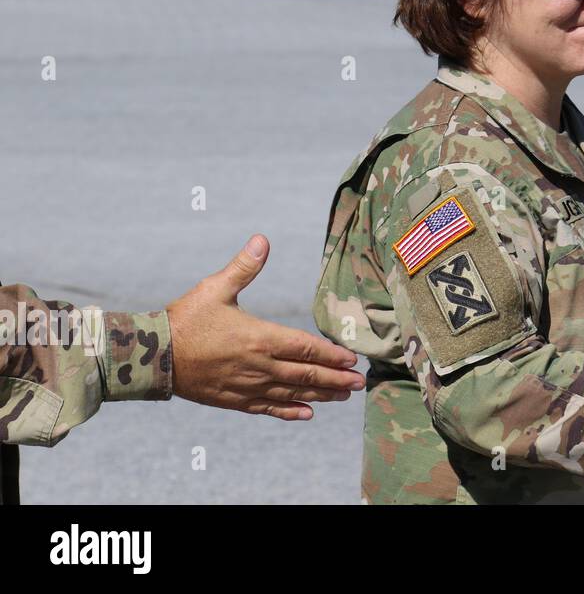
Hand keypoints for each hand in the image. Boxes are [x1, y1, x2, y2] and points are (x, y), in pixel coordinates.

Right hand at [166, 235, 365, 419]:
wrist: (152, 357)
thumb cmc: (186, 319)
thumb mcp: (215, 288)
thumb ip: (243, 267)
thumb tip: (262, 240)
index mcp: (259, 338)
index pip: (305, 349)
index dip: (331, 355)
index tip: (352, 360)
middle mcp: (258, 366)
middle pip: (305, 375)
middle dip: (335, 379)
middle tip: (360, 383)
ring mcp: (246, 386)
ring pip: (291, 394)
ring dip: (320, 395)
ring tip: (343, 397)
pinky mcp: (233, 400)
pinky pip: (267, 409)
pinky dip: (289, 412)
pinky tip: (306, 414)